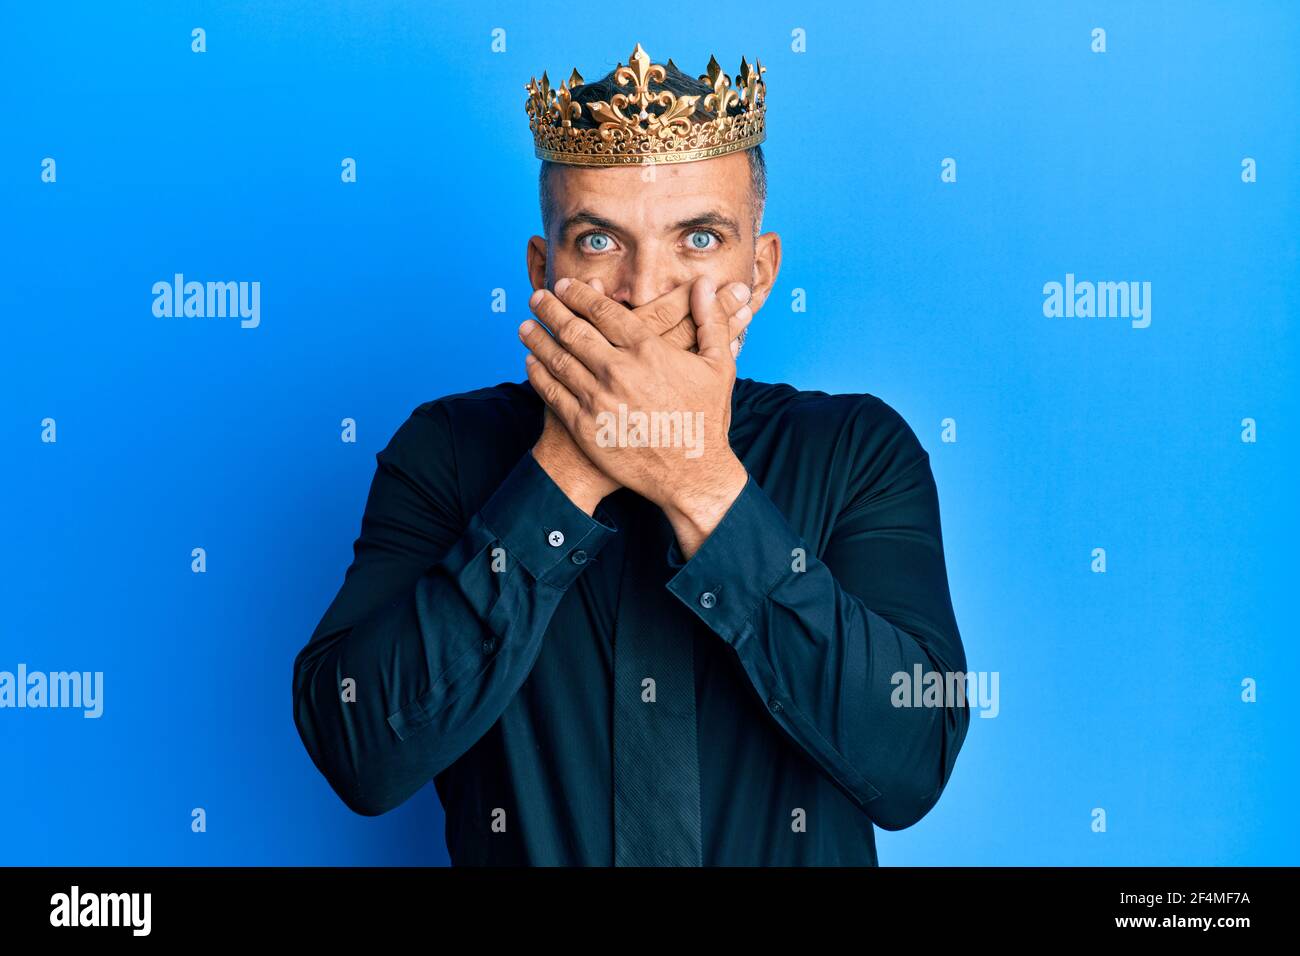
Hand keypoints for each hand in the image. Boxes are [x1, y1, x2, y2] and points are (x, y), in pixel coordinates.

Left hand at [520, 276, 750, 555]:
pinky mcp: (584, 427)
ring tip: (526, 326)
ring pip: (557, 359)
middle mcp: (618, 371)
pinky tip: (531, 363)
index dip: (579, 294)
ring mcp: (598, 400)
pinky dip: (538, 374)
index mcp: (648, 350)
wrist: (692, 475)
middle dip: (551, 309)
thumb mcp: (719, 366)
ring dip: (537, 338)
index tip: (564, 285)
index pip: (602, 311)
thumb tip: (705, 283)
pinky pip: (553, 393)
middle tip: (538, 298)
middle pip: (572, 330)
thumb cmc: (707, 419)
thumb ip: (710, 321)